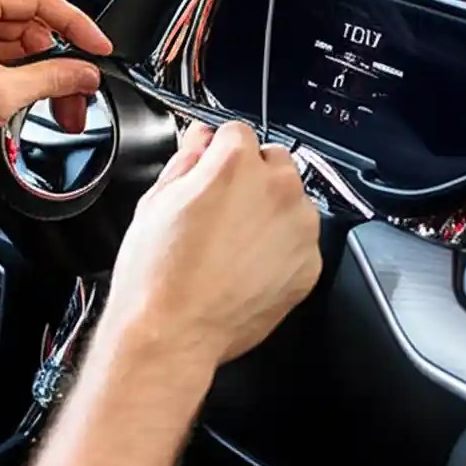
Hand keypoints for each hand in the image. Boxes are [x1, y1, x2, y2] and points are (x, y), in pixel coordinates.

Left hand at [0, 0, 111, 182]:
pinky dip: (23, 81)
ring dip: (43, 73)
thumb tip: (83, 73)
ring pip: (18, 46)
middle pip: (30, 24)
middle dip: (60, 56)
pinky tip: (35, 103)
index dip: (74, 23)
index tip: (96, 46)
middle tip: (80, 84)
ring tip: (60, 103)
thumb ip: (51, 78)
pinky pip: (2, 61)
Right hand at [101, 121, 321, 367]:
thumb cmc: (157, 274)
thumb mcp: (155, 201)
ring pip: (291, 202)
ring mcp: (299, 228)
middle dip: (250, 177)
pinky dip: (280, 250)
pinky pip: (299, 243)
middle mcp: (278, 189)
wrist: (172, 333)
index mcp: (236, 164)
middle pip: (273, 161)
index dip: (216, 152)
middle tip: (219, 211)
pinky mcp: (310, 265)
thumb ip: (186, 160)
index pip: (236, 132)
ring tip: (230, 245)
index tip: (208, 170)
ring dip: (269, 213)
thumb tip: (200, 141)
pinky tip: (245, 268)